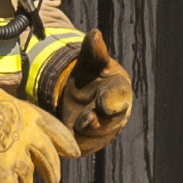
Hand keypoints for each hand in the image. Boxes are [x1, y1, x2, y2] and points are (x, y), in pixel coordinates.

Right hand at [0, 68, 78, 182]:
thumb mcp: (2, 99)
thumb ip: (12, 115)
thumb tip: (8, 123)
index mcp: (30, 115)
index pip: (57, 131)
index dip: (66, 143)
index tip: (73, 152)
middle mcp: (30, 136)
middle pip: (49, 159)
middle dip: (52, 172)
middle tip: (53, 181)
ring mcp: (16, 155)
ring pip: (29, 179)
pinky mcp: (0, 170)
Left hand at [57, 29, 132, 151]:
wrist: (84, 96)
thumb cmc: (92, 76)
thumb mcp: (91, 62)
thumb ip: (94, 52)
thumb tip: (94, 34)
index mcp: (118, 92)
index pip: (120, 98)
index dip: (113, 101)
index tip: (105, 104)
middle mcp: (114, 115)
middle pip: (107, 122)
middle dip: (97, 122)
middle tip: (86, 120)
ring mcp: (101, 132)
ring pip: (93, 138)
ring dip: (83, 135)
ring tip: (73, 128)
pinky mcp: (86, 144)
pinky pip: (78, 147)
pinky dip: (70, 144)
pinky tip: (62, 137)